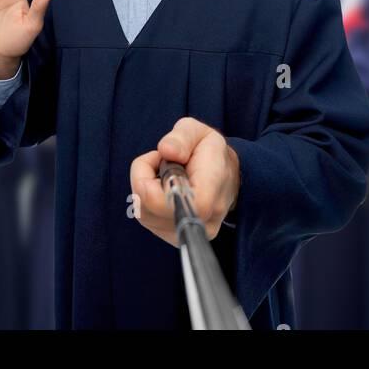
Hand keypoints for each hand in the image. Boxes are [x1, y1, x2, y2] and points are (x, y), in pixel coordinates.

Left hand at [129, 117, 240, 246]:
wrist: (225, 176)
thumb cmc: (208, 151)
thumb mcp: (198, 132)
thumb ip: (181, 137)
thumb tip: (166, 151)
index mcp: (213, 186)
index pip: (180, 201)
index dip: (155, 183)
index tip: (159, 159)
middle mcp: (205, 218)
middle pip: (152, 209)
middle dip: (143, 179)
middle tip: (159, 160)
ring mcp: (191, 231)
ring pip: (145, 215)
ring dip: (143, 189)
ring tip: (162, 173)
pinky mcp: (177, 237)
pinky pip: (148, 220)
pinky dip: (145, 201)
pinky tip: (160, 189)